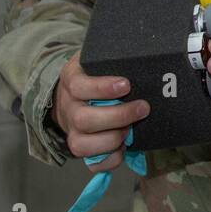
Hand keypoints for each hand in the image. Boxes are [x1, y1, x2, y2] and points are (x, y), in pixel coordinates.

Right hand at [51, 53, 149, 171]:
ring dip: (113, 139)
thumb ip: (111, 55)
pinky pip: (91, 163)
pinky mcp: (81, 148)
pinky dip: (110, 160)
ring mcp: (72, 131)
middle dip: (118, 116)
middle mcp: (68, 107)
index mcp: (71, 80)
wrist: (71, 94)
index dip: (102, 88)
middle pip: (84, 119)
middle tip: (142, 108)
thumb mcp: (96, 58)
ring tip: (131, 129)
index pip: (80, 86)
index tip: (126, 84)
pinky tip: (124, 148)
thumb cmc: (94, 74)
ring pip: (82, 144)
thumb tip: (141, 48)